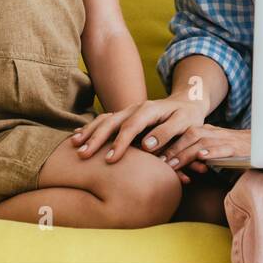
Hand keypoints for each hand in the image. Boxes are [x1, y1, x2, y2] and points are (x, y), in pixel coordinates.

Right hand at [70, 96, 208, 183]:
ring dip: (89, 132)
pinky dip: (90, 128)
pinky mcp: (124, 117)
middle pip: (111, 122)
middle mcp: (135, 108)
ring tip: (74, 145)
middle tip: (83, 154)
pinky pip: (104, 121)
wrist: (187, 103)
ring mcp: (127, 112)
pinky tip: (77, 136)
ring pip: (104, 120)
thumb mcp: (185, 123)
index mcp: (149, 109)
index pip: (131, 126)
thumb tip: (146, 145)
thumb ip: (167, 133)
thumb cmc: (188, 117)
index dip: (120, 143)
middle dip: (96, 138)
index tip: (111, 159)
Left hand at [160, 125, 249, 171]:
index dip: (169, 143)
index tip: (154, 155)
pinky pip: (224, 148)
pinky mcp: (238, 149)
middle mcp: (214, 134)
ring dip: (186, 153)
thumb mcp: (214, 150)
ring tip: (173, 164)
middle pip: (190, 135)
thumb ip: (198, 154)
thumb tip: (174, 167)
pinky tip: (203, 158)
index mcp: (208, 132)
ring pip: (203, 142)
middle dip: (173, 148)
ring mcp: (226, 140)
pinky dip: (213, 152)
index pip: (184, 134)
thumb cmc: (236, 152)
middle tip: (158, 161)